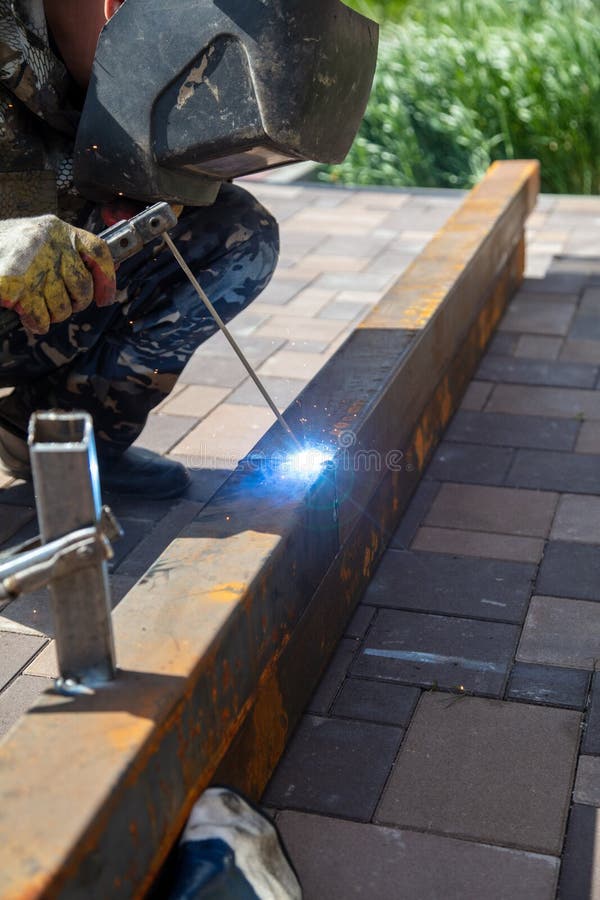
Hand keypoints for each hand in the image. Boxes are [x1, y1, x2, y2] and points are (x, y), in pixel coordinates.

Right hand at [0, 214, 115, 333]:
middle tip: (59, 304)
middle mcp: (49, 243)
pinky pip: (41, 317)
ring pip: (63, 307)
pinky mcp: (15, 285)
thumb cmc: (3, 249)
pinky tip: (26, 314)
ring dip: (51, 314)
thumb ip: (65, 254)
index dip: (107, 278)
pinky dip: (36, 322)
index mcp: (56, 228)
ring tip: (36, 303)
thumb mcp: (36, 240)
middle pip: (83, 287)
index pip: (98, 251)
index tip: (104, 298)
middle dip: (75, 303)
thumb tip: (99, 282)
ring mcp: (33, 264)